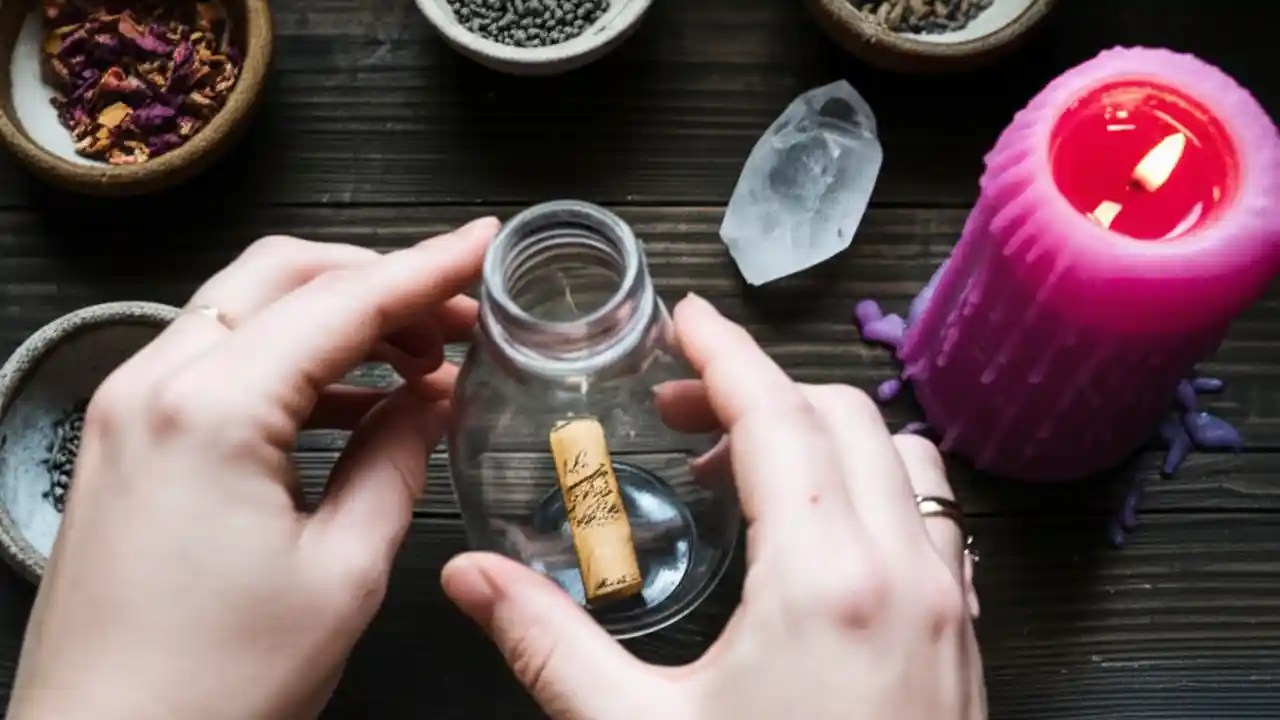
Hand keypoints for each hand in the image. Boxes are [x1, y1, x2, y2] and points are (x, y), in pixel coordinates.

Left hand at [7, 217, 499, 719]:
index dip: (427, 268)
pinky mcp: (124, 445)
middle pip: (283, 276)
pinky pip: (216, 365)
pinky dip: (289, 364)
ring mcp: (128, 413)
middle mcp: (153, 389)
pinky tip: (352, 402)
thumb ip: (397, 462)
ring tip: (416, 362)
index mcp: (211, 411)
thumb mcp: (343, 573)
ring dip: (335, 320)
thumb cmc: (208, 688)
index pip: (341, 300)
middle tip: (454, 314)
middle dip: (379, 280)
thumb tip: (430, 402)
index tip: (480, 246)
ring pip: (246, 312)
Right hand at [442, 293, 984, 719]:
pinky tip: (819, 531)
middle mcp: (906, 574)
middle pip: (839, 415)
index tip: (687, 319)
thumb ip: (548, 644)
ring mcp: (948, 606)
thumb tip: (471, 581)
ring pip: (898, 457)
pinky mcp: (961, 641)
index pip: (775, 414)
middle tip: (681, 409)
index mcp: (826, 579)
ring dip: (823, 434)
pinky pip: (933, 518)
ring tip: (747, 466)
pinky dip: (873, 485)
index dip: (723, 353)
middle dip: (757, 388)